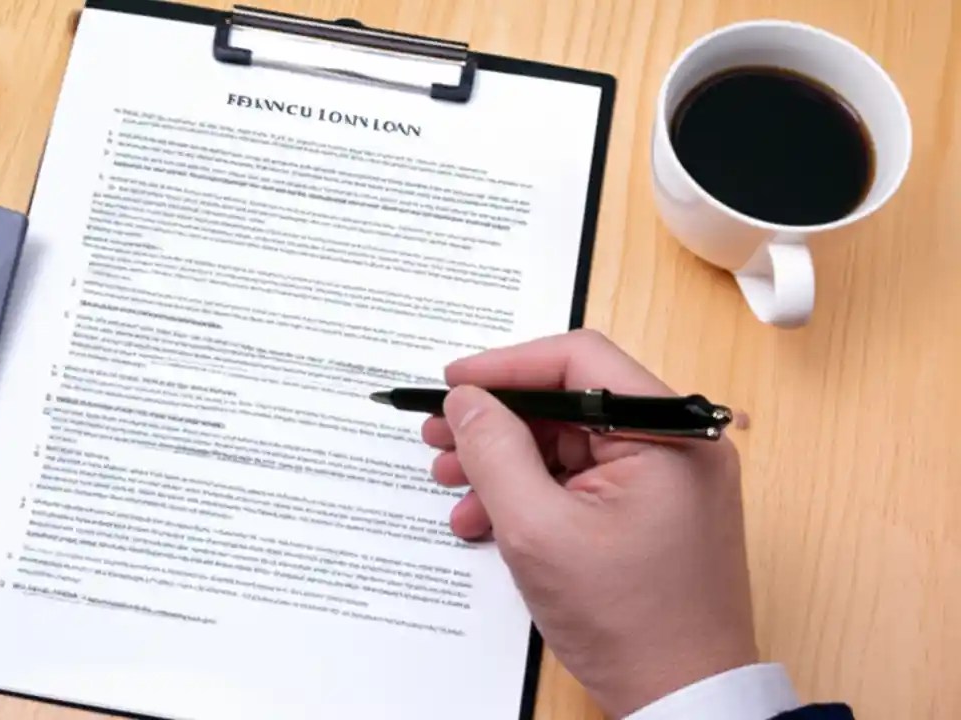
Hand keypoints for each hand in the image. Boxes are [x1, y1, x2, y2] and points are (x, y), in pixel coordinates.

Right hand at [424, 330, 755, 718]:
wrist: (683, 699)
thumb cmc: (629, 623)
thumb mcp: (538, 531)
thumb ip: (495, 452)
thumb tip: (466, 399)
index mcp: (667, 433)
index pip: (579, 360)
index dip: (506, 366)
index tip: (453, 383)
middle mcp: (675, 445)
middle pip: (569, 402)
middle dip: (497, 422)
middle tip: (441, 436)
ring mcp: (665, 481)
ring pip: (568, 444)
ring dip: (505, 463)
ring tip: (454, 486)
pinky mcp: (650, 512)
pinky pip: (580, 481)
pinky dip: (532, 494)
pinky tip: (488, 520)